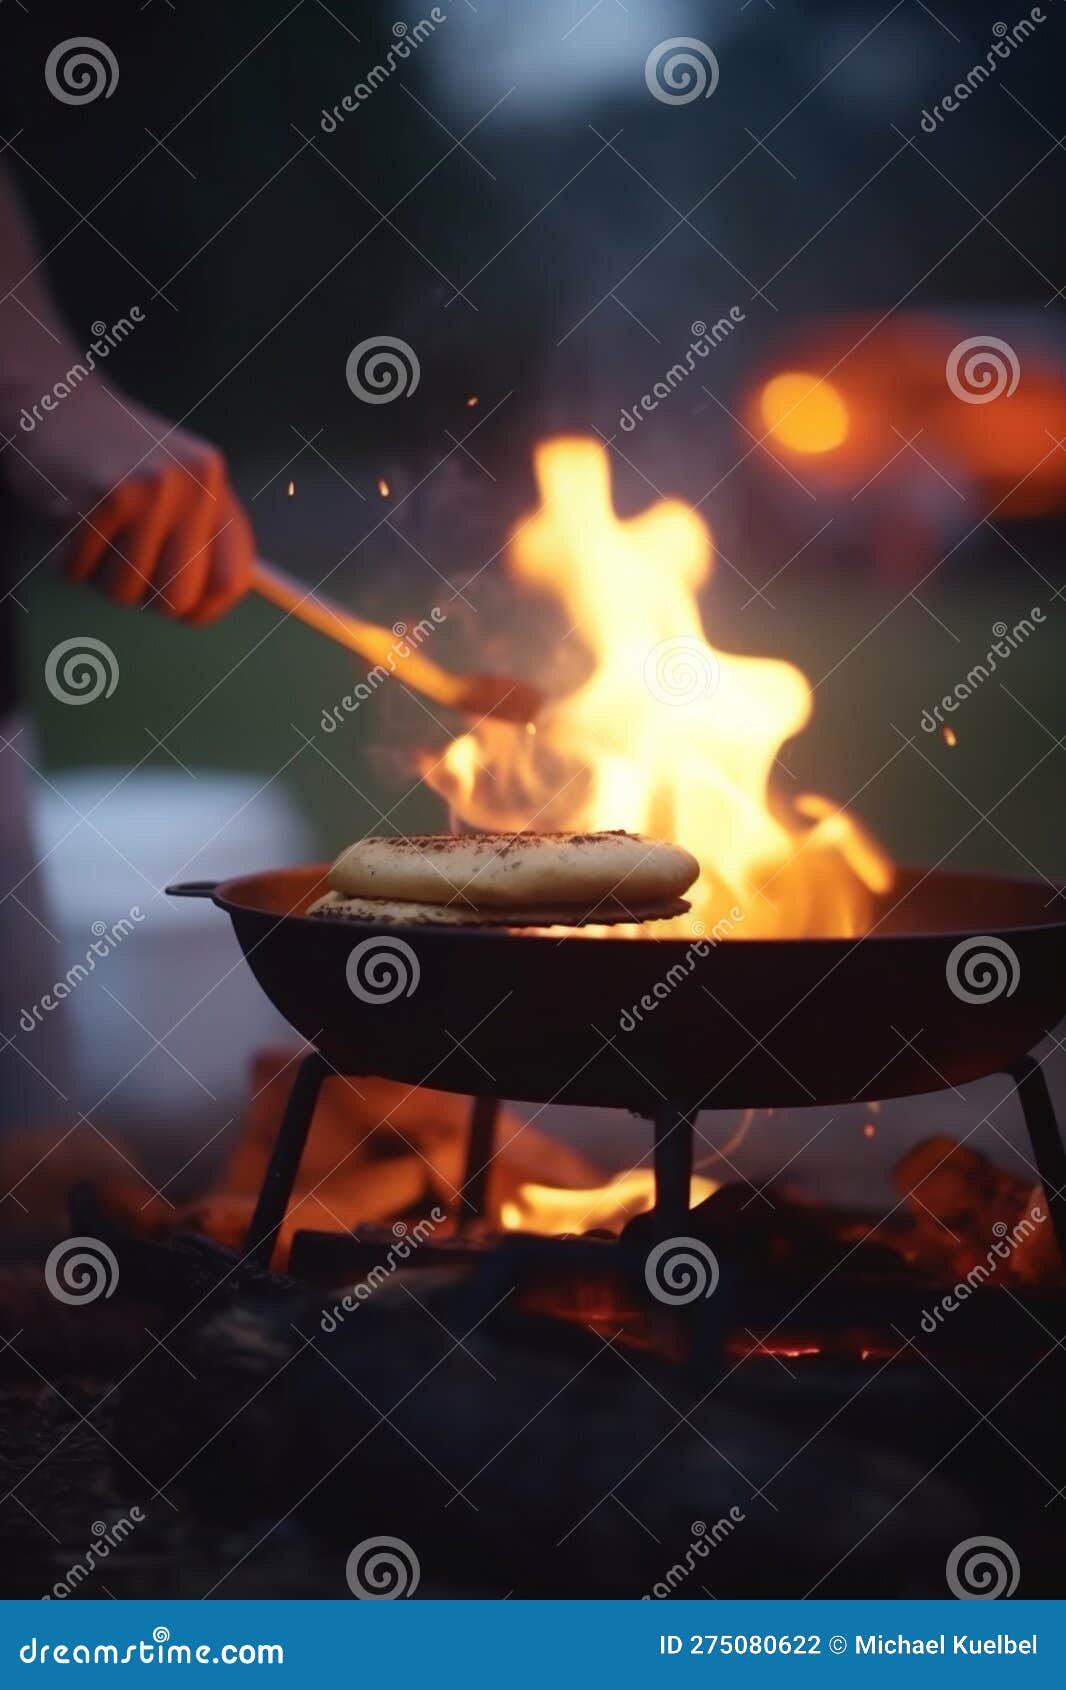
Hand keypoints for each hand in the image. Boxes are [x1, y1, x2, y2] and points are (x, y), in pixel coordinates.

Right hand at [9, 377, 254, 622]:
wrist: (51, 397)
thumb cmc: (112, 455)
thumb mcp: (172, 480)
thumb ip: (197, 535)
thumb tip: (207, 607)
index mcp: (212, 482)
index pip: (231, 579)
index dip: (204, 609)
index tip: (182, 611)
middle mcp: (189, 485)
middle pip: (177, 599)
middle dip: (144, 599)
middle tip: (121, 568)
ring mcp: (146, 490)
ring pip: (124, 592)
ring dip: (98, 577)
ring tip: (91, 534)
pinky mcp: (98, 497)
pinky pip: (79, 572)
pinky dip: (66, 561)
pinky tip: (65, 522)